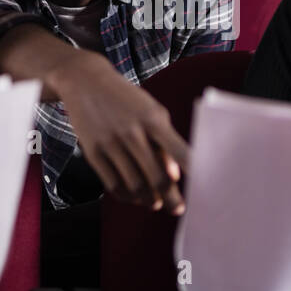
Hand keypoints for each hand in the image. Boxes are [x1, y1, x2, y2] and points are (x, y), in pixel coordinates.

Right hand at [52, 51, 190, 214]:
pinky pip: (113, 185)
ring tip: (157, 204)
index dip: (192, 171)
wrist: (85, 82)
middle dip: (171, 197)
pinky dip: (127, 196)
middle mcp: (132, 132)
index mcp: (153, 119)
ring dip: (149, 200)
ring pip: (135, 185)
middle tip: (179, 209)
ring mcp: (110, 143)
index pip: (179, 150)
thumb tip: (174, 176)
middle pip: (157, 176)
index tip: (204, 187)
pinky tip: (135, 197)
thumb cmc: (127, 100)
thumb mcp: (151, 111)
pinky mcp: (92, 152)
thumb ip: (164, 141)